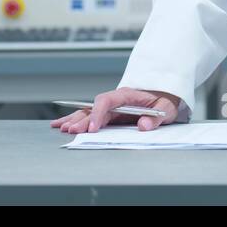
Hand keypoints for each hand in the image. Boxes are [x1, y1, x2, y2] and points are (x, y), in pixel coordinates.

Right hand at [50, 88, 184, 133]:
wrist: (165, 95)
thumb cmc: (165, 101)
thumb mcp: (167, 108)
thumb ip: (156, 117)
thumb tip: (144, 125)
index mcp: (128, 94)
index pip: (108, 100)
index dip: (98, 113)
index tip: (93, 128)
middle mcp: (116, 99)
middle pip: (94, 107)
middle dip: (82, 120)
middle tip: (72, 131)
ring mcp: (111, 107)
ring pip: (88, 111)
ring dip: (75, 120)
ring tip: (61, 128)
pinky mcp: (109, 114)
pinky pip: (89, 116)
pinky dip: (75, 120)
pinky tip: (60, 124)